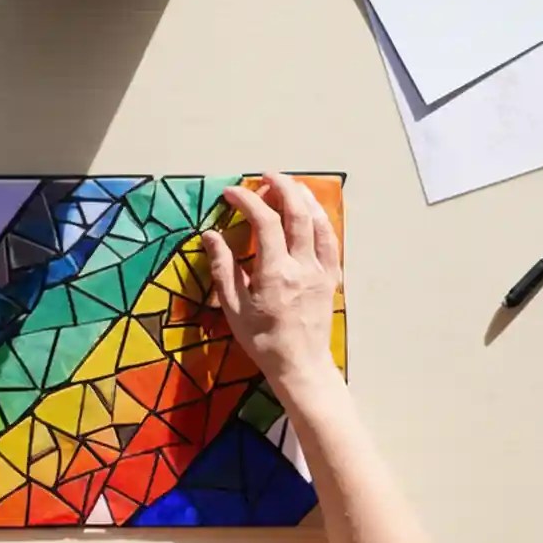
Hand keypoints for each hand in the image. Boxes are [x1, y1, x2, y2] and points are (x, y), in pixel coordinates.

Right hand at [202, 173, 340, 396]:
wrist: (300, 365)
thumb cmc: (262, 340)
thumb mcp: (234, 308)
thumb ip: (223, 269)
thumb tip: (211, 235)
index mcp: (275, 274)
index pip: (265, 222)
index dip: (247, 201)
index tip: (231, 193)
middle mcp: (302, 266)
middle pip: (297, 213)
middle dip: (281, 187)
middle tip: (265, 177)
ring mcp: (321, 270)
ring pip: (318, 222)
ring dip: (303, 198)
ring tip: (289, 185)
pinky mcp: (332, 277)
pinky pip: (331, 239)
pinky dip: (321, 219)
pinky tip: (311, 211)